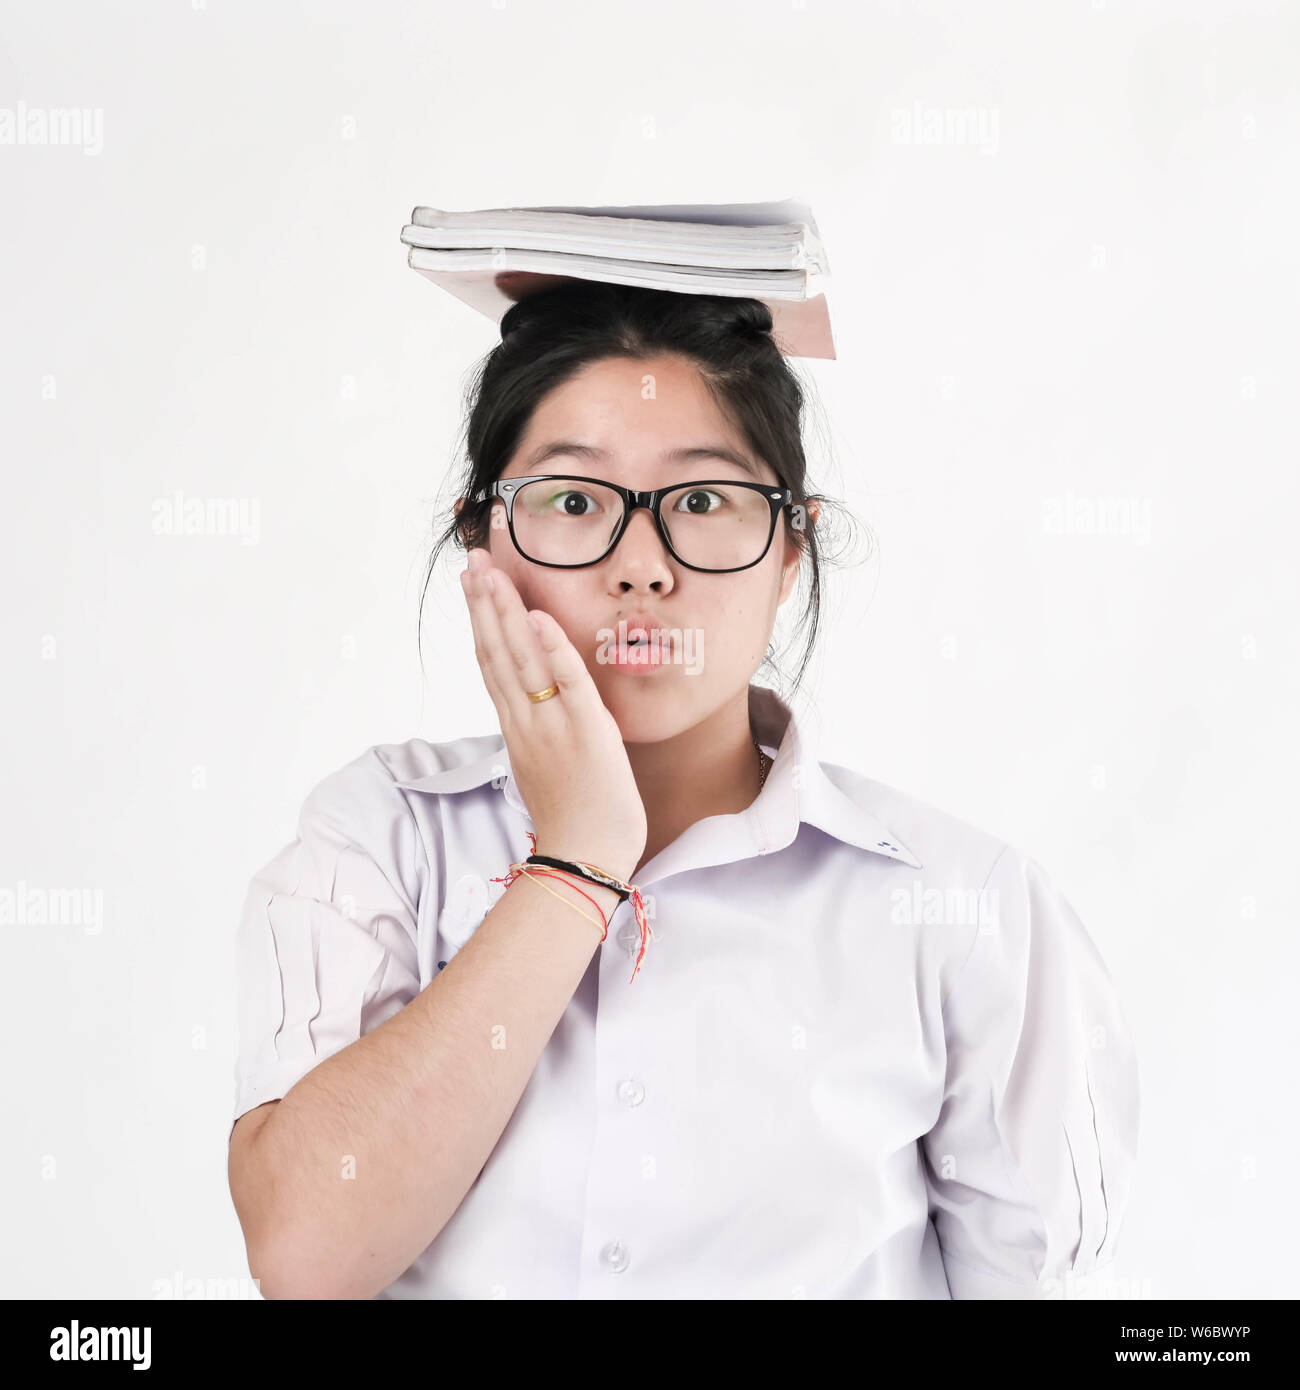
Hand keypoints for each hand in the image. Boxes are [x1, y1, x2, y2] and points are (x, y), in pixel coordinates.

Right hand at [460, 548, 646, 881]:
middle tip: (471, 561)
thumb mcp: (544, 765)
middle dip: (484, 604)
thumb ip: (537, 729)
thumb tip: (532, 704)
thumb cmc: (574, 817)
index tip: (473, 585)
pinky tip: (540, 617)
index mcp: (517, 728)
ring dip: (506, 613)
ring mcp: (552, 726)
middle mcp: (526, 722)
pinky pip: (567, 683)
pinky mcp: (586, 732)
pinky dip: (553, 649)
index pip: (491, 664)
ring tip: (492, 574)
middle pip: (497, 653)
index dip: (481, 621)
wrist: (587, 857)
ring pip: (522, 660)